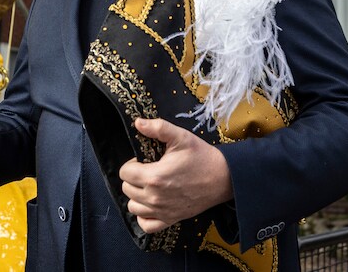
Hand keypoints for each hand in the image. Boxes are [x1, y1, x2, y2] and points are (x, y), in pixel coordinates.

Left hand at [118, 117, 233, 233]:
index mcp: (154, 177)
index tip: (143, 160)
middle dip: (133, 178)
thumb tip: (137, 122)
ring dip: (136, 195)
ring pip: (133, 207)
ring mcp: (162, 211)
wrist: (223, 178)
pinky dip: (144, 215)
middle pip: (126, 189)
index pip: (124, 173)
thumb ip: (158, 128)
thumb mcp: (181, 137)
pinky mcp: (170, 219)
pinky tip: (151, 204)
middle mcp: (155, 197)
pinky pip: (146, 224)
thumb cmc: (202, 157)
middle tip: (148, 170)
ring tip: (149, 185)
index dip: (131, 163)